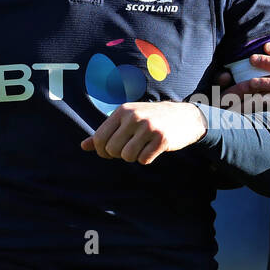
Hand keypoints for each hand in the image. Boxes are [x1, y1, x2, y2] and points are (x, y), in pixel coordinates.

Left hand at [81, 101, 206, 163]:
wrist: (185, 116)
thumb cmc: (151, 119)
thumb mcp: (127, 120)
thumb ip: (106, 132)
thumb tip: (83, 146)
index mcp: (122, 110)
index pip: (100, 138)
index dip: (102, 151)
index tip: (111, 152)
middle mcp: (134, 116)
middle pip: (112, 150)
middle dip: (119, 155)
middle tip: (130, 149)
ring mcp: (148, 127)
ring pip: (127, 156)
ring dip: (133, 157)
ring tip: (141, 148)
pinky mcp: (162, 138)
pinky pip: (144, 159)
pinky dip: (146, 158)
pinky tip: (153, 149)